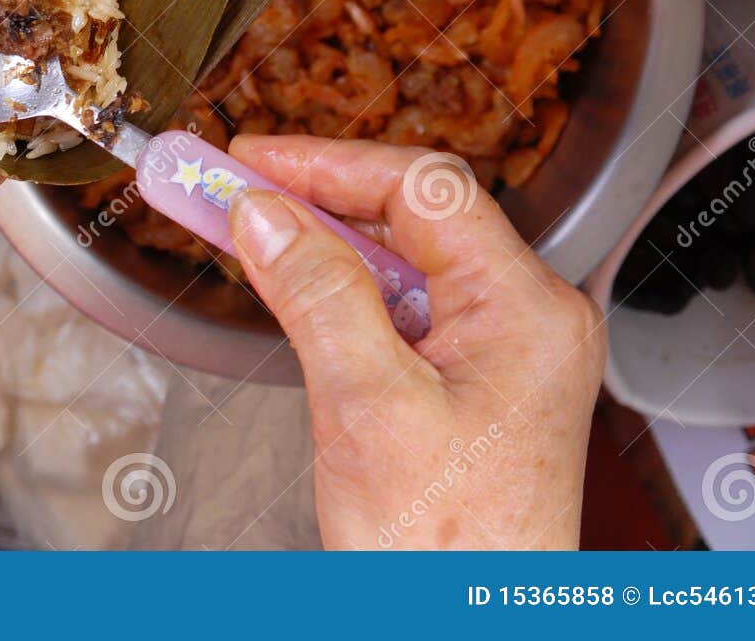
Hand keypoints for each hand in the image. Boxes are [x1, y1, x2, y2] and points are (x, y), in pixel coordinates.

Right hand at [226, 135, 604, 549]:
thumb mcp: (367, 406)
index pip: (422, 189)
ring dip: (319, 239)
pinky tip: (288, 281)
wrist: (467, 632)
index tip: (247, 161)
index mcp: (526, 308)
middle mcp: (527, 317)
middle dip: (313, 195)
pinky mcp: (471, 380)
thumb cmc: (448, 550)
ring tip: (241, 224)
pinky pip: (400, 305)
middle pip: (412, 216)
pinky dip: (337, 286)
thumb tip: (262, 213)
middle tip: (228, 185)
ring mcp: (502, 350)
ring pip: (401, 259)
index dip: (326, 165)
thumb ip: (315, 292)